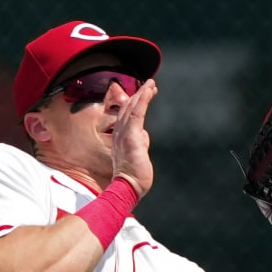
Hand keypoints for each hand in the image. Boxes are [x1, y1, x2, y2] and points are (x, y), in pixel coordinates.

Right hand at [110, 79, 157, 196]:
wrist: (127, 187)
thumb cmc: (133, 176)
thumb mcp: (137, 155)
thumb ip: (139, 143)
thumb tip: (144, 136)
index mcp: (120, 137)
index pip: (126, 115)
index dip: (135, 102)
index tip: (146, 94)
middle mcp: (119, 132)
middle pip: (129, 107)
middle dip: (140, 94)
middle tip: (151, 84)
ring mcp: (124, 133)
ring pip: (133, 107)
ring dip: (142, 93)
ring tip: (151, 84)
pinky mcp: (131, 135)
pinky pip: (137, 113)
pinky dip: (142, 100)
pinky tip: (148, 91)